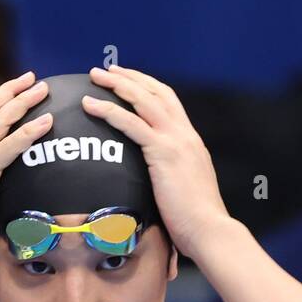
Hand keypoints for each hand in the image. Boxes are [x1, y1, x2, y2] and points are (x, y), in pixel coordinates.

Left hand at [83, 64, 228, 258]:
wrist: (210, 231)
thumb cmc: (197, 223)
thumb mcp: (185, 191)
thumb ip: (173, 178)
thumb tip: (158, 185)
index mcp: (191, 142)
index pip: (169, 102)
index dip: (148, 88)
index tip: (129, 81)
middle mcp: (185, 134)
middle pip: (156, 92)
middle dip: (130, 77)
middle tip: (107, 70)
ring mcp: (175, 141)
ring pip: (143, 100)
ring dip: (117, 85)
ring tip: (95, 77)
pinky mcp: (163, 153)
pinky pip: (131, 124)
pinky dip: (109, 111)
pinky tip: (91, 105)